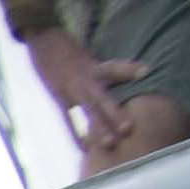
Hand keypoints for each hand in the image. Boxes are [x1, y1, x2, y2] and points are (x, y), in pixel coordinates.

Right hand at [24, 26, 148, 158]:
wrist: (42, 39)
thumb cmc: (71, 49)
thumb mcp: (91, 55)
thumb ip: (108, 71)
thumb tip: (138, 75)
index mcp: (94, 66)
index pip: (114, 67)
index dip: (130, 69)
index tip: (147, 71)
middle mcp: (84, 79)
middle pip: (102, 98)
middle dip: (115, 113)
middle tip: (129, 128)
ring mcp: (70, 90)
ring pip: (88, 112)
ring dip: (98, 129)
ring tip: (109, 144)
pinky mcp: (59, 98)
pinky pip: (68, 120)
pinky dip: (77, 135)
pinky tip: (85, 149)